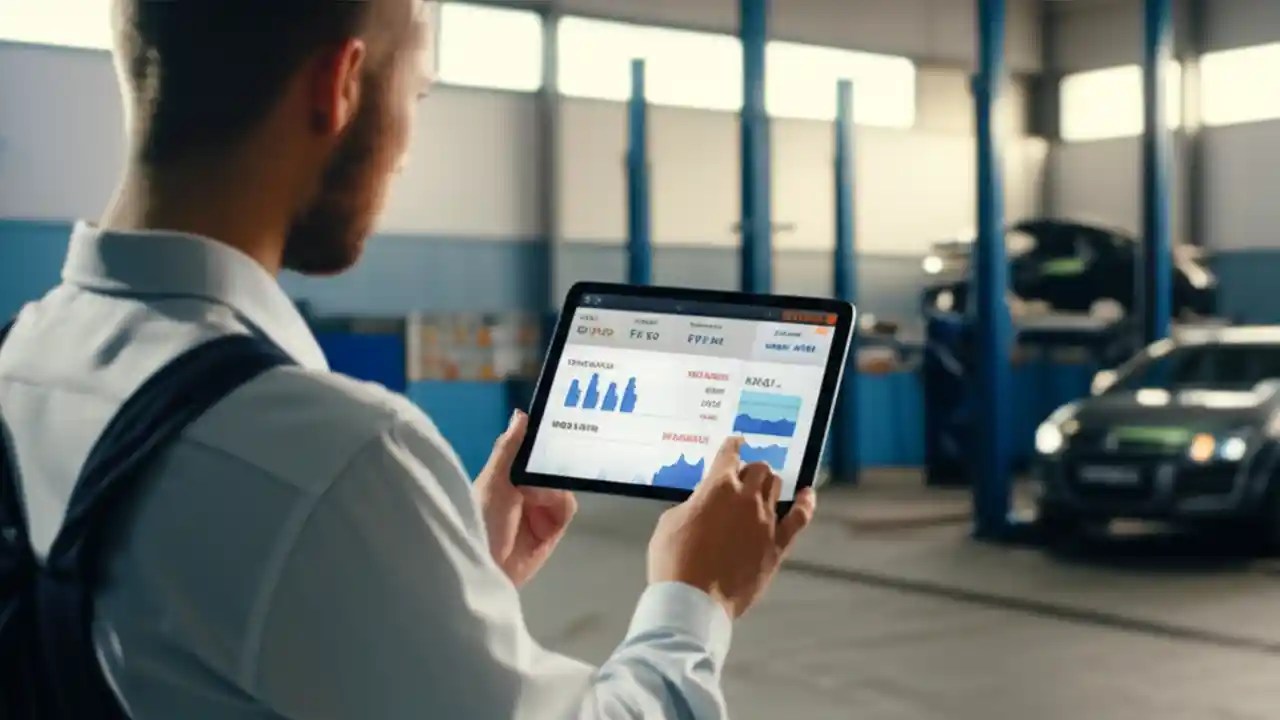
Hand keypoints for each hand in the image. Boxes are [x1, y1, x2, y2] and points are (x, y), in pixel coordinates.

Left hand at [474, 410, 577, 586]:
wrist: (485, 569)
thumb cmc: (481, 519)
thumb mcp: (493, 481)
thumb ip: (508, 448)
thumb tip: (521, 413)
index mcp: (507, 475)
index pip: (532, 451)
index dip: (546, 440)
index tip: (563, 423)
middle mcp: (524, 491)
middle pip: (553, 468)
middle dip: (557, 465)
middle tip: (562, 460)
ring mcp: (538, 511)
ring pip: (563, 488)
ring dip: (553, 492)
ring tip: (536, 500)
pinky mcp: (551, 531)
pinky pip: (566, 509)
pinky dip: (560, 507)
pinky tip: (547, 513)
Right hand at [647, 437, 816, 618]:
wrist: (693, 600)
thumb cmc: (674, 561)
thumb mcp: (670, 522)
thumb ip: (693, 505)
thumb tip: (704, 505)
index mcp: (717, 487)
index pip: (730, 454)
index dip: (733, 445)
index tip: (736, 442)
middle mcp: (745, 498)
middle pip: (759, 468)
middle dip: (749, 469)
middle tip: (742, 477)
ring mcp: (765, 521)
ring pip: (776, 486)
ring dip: (767, 483)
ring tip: (761, 488)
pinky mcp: (777, 546)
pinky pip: (799, 517)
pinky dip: (805, 503)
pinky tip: (807, 495)